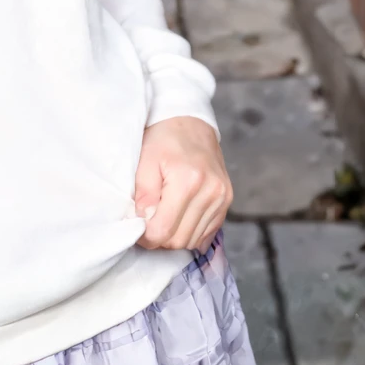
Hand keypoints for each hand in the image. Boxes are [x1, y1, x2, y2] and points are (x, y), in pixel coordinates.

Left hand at [133, 116, 232, 251]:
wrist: (190, 123)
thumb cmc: (163, 139)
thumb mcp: (144, 162)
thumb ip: (144, 196)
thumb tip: (145, 224)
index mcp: (188, 181)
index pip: (164, 230)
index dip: (146, 237)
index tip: (137, 229)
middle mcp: (210, 192)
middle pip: (180, 240)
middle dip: (159, 239)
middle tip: (146, 225)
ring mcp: (222, 198)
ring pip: (194, 240)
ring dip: (175, 237)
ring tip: (162, 219)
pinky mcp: (227, 201)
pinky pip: (207, 233)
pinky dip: (190, 233)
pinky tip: (178, 220)